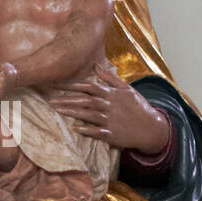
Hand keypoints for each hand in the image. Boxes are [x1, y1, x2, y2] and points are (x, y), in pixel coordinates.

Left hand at [47, 63, 170, 152]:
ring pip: (88, 115)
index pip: (89, 87)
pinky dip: (87, 130)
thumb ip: (110, 78)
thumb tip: (97, 66)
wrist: (151, 127)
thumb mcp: (127, 89)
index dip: (72, 85)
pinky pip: (97, 132)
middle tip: (50, 100)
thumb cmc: (138, 107)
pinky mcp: (112, 134)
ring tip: (57, 111)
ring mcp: (110, 120)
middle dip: (66, 100)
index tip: (56, 85)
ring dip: (72, 112)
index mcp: (111, 94)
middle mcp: (109, 106)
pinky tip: (75, 128)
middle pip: (85, 101)